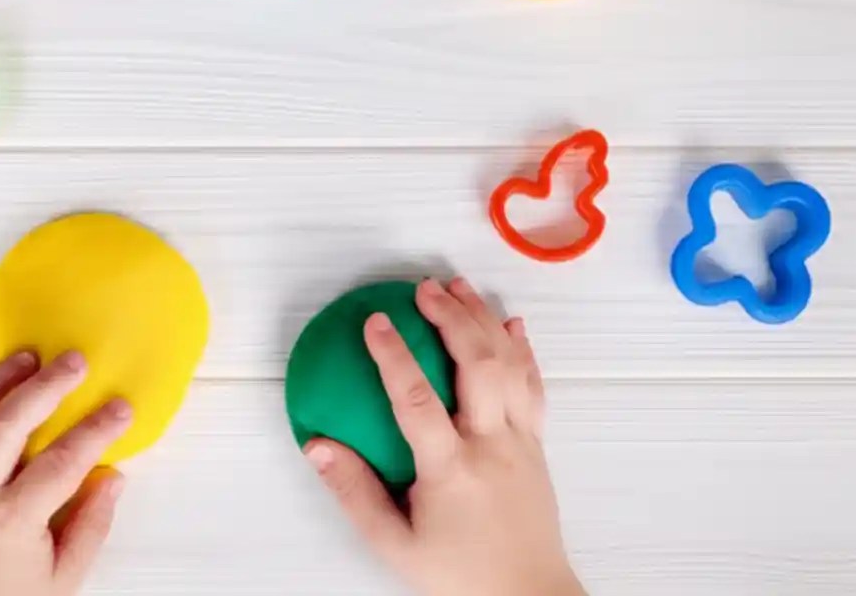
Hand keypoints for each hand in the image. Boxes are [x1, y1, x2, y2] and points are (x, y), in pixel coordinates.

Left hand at [0, 351, 132, 595]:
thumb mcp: (63, 578)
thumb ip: (91, 525)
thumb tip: (112, 476)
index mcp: (13, 522)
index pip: (63, 462)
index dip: (96, 430)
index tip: (120, 408)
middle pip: (9, 423)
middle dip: (47, 385)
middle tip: (74, 362)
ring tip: (26, 357)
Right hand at [303, 277, 583, 595]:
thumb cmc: (458, 574)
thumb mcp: (394, 543)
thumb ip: (353, 492)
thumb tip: (317, 445)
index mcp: (451, 469)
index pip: (416, 400)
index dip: (393, 355)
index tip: (373, 320)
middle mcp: (493, 446)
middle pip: (478, 365)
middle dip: (452, 318)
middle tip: (424, 289)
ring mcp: (522, 442)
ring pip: (510, 366)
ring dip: (484, 320)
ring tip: (460, 288)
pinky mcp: (539, 446)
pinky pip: (535, 386)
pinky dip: (523, 350)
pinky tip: (512, 325)